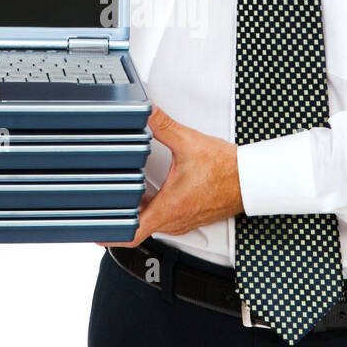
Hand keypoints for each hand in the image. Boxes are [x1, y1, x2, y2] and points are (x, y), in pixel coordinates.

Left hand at [98, 104, 242, 248]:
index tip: (94, 228)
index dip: (109, 234)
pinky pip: (166, 218)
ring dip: (139, 210)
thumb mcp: (189, 142)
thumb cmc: (227, 169)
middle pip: (138, 227)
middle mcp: (175, 220)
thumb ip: (163, 125)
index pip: (132, 234)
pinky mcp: (190, 217)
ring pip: (152, 222)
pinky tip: (152, 191)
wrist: (252, 179)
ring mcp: (183, 221)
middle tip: (104, 201)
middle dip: (121, 214)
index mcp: (169, 207)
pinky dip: (154, 207)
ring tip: (125, 193)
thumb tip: (148, 112)